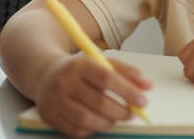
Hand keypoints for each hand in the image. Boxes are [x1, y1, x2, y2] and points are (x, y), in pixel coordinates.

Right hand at [33, 54, 151, 137]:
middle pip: (98, 102)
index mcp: (79, 65)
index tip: (142, 101)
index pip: (107, 78)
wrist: (46, 74)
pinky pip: (75, 130)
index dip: (128, 92)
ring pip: (87, 119)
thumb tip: (148, 86)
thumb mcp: (102, 63)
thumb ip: (127, 72)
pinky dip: (92, 129)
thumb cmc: (80, 70)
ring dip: (108, 122)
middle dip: (121, 111)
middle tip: (132, 113)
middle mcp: (64, 82)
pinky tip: (99, 122)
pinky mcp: (49, 117)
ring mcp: (54, 101)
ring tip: (117, 118)